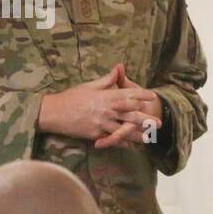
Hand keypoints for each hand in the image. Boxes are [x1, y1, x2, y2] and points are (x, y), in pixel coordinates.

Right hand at [38, 64, 158, 144]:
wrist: (54, 112)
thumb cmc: (71, 97)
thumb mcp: (89, 86)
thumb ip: (106, 80)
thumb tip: (118, 68)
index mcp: (105, 96)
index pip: (128, 94)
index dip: (141, 95)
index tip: (152, 96)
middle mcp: (106, 110)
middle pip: (130, 114)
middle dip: (145, 119)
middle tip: (158, 122)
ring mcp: (101, 123)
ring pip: (123, 130)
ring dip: (137, 134)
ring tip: (149, 138)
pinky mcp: (95, 134)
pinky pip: (111, 139)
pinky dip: (121, 142)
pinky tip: (129, 145)